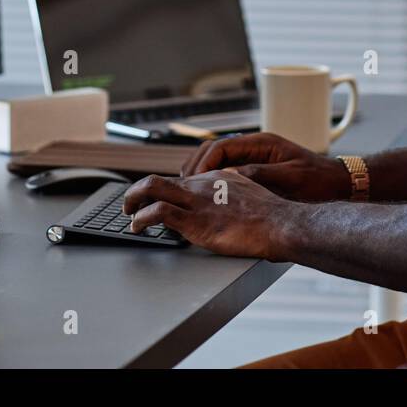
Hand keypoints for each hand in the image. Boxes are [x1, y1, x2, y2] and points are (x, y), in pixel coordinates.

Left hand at [122, 169, 298, 259]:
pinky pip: (157, 213)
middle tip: (130, 204)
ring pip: (151, 189)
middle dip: (137, 191)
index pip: (181, 179)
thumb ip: (236, 195)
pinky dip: (141, 219)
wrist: (280, 224)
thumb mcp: (253, 195)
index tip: (157, 200)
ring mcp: (196, 202)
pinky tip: (137, 227)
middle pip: (158, 179)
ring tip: (127, 214)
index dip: (164, 191)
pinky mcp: (194, 221)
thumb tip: (230, 206)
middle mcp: (202, 185)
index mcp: (216, 179)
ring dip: (132, 201)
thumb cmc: (273, 216)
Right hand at [180, 132, 350, 201]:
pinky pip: (228, 171)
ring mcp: (256, 157)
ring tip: (190, 191)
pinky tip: (209, 195)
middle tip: (183, 187)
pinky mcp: (257, 170)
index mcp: (262, 143)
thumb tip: (231, 176)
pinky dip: (214, 180)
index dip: (203, 163)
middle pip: (214, 150)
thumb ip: (260, 175)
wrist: (340, 184)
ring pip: (218, 160)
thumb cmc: (319, 181)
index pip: (221, 146)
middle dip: (196, 167)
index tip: (193, 181)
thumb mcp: (290, 179)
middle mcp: (256, 146)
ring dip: (203, 173)